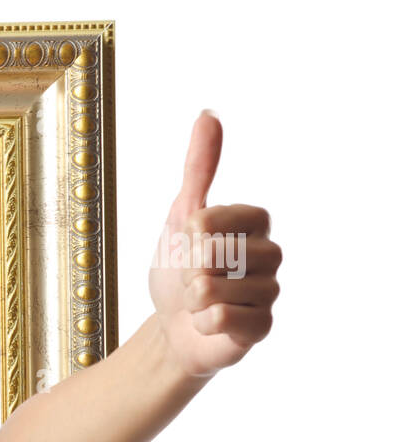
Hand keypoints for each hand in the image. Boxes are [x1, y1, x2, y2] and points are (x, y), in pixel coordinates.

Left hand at [148, 110, 281, 377]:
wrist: (171, 326)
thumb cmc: (179, 270)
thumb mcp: (181, 214)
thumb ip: (199, 168)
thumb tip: (208, 115)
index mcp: (255, 223)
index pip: (214, 217)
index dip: (190, 233)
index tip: (189, 242)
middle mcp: (270, 254)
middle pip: (213, 253)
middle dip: (187, 268)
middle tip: (193, 277)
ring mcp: (270, 291)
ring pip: (215, 288)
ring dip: (192, 298)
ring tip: (200, 301)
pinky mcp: (263, 326)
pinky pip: (223, 319)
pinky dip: (202, 322)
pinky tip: (208, 322)